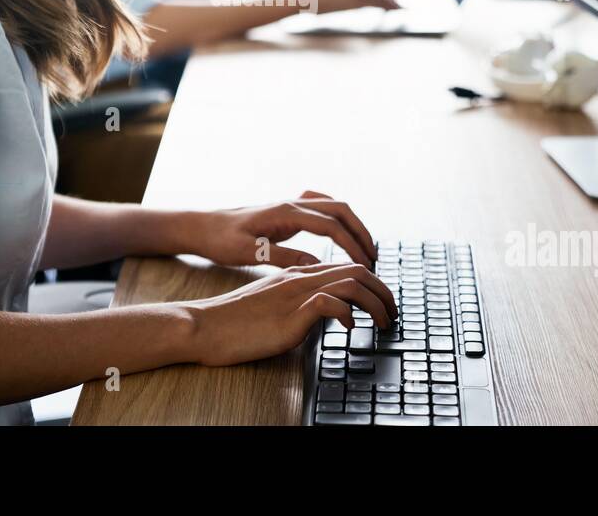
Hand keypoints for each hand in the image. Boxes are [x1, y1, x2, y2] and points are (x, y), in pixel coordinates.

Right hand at [185, 262, 397, 365]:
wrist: (204, 326)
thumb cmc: (233, 322)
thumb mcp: (271, 306)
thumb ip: (295, 303)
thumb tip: (322, 313)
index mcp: (295, 274)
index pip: (344, 267)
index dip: (370, 283)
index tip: (381, 302)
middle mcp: (299, 278)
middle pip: (355, 270)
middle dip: (383, 290)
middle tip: (392, 313)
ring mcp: (295, 293)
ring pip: (350, 282)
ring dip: (375, 302)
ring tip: (384, 322)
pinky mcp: (290, 312)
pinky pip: (331, 304)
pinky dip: (348, 315)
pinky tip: (350, 330)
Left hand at [188, 191, 379, 268]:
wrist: (202, 226)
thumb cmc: (220, 241)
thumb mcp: (248, 253)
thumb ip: (282, 257)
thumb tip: (316, 265)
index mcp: (285, 213)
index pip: (330, 225)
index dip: (352, 245)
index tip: (366, 265)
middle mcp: (292, 203)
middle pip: (340, 210)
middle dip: (361, 232)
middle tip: (374, 258)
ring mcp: (290, 204)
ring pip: (334, 206)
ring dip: (353, 225)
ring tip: (365, 250)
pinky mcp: (287, 211)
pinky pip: (322, 207)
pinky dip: (339, 218)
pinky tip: (342, 234)